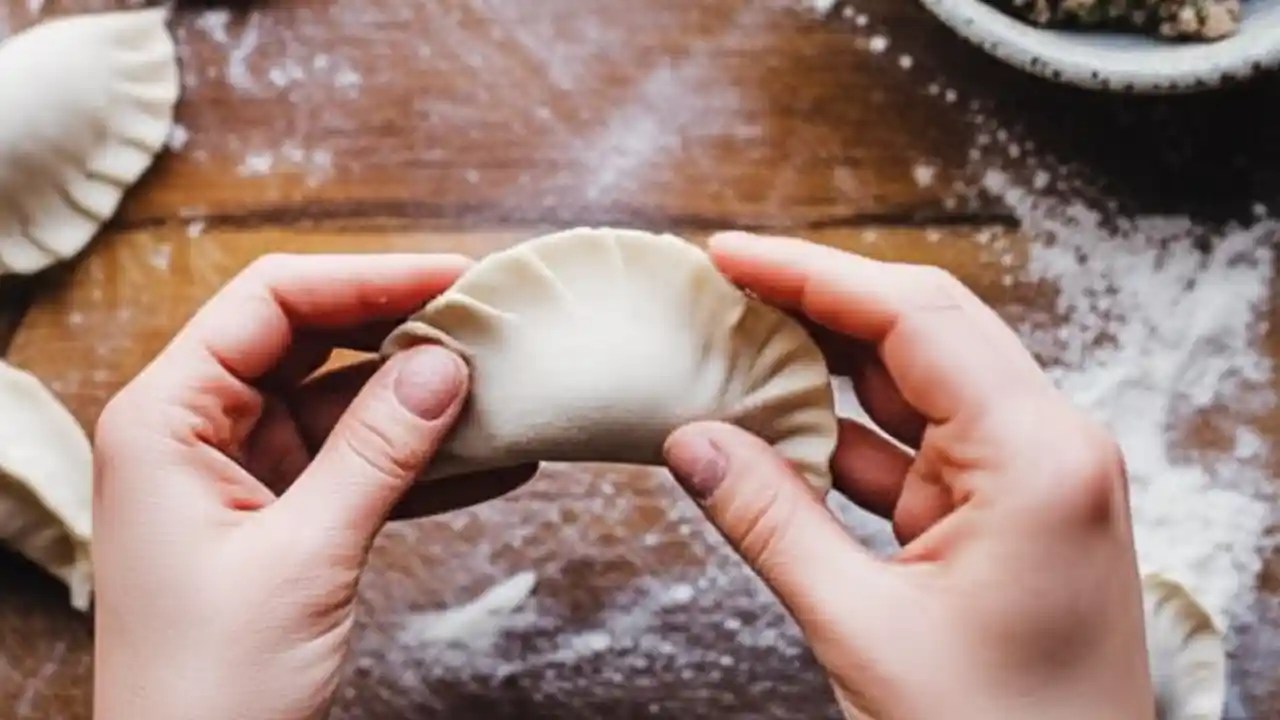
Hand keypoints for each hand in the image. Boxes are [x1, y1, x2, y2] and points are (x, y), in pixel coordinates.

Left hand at [92, 254, 533, 719]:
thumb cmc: (210, 686)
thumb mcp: (304, 555)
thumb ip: (378, 451)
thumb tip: (446, 363)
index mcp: (166, 418)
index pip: (271, 303)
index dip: (367, 279)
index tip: (453, 278)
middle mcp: (199, 433)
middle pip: (312, 343)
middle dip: (401, 331)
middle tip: (488, 322)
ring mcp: (243, 476)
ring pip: (346, 406)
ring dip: (423, 401)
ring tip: (504, 385)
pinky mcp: (283, 520)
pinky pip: (362, 468)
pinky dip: (423, 464)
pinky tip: (494, 460)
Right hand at [664, 233, 1152, 719]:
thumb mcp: (864, 629)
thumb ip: (769, 523)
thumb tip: (691, 442)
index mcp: (1036, 459)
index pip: (915, 320)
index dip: (811, 274)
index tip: (728, 255)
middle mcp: (1046, 452)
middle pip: (921, 336)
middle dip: (819, 304)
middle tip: (726, 285)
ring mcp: (1027, 485)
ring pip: (915, 390)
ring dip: (826, 370)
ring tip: (737, 345)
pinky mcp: (1001, 520)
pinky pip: (912, 452)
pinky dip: (843, 438)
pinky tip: (775, 428)